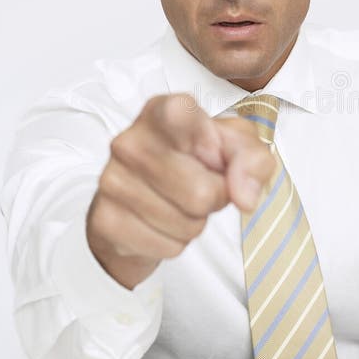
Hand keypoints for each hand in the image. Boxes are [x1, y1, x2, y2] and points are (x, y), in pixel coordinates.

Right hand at [86, 93, 274, 288]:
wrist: (144, 197)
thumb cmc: (195, 161)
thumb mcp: (236, 146)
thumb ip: (252, 159)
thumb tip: (244, 197)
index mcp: (161, 111)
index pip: (180, 113)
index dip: (209, 144)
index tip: (213, 152)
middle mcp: (130, 141)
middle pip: (200, 191)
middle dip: (215, 199)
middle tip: (204, 186)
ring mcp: (112, 180)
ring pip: (187, 223)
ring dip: (196, 222)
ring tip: (180, 203)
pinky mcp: (106, 220)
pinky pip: (168, 247)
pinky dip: (176, 243)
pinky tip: (162, 222)